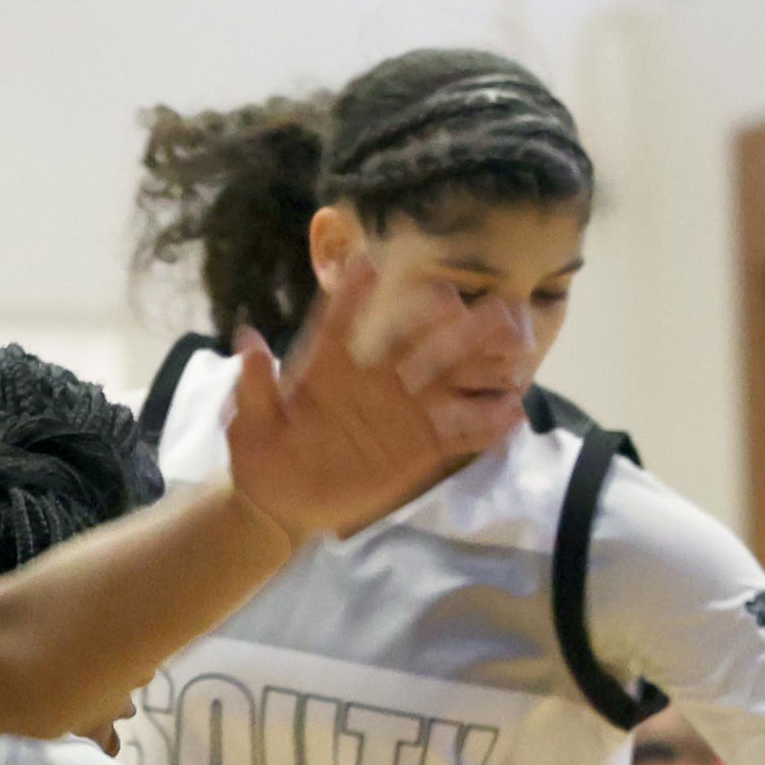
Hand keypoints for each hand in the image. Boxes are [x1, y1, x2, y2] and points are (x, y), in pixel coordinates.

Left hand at [217, 253, 513, 542]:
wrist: (280, 501)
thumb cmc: (261, 456)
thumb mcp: (250, 426)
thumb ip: (254, 387)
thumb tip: (247, 340)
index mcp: (329, 367)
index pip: (344, 322)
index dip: (355, 293)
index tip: (370, 263)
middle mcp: (374, 380)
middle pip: (419, 342)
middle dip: (456, 325)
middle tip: (491, 309)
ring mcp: (400, 412)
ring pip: (450, 379)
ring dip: (484, 364)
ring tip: (517, 349)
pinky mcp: (416, 448)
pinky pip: (455, 433)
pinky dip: (482, 425)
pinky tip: (510, 414)